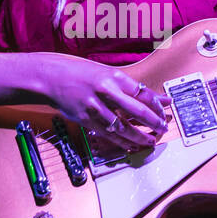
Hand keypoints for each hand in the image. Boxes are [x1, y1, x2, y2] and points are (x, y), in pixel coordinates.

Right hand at [36, 53, 169, 155]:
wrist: (51, 78)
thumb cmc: (80, 73)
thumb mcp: (107, 74)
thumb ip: (130, 87)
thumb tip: (155, 97)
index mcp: (114, 77)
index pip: (144, 93)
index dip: (157, 105)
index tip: (165, 110)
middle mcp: (106, 91)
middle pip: (138, 111)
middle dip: (154, 122)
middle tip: (163, 128)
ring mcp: (95, 107)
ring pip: (124, 127)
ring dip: (139, 136)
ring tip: (149, 141)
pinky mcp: (86, 119)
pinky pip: (108, 133)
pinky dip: (121, 141)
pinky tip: (130, 144)